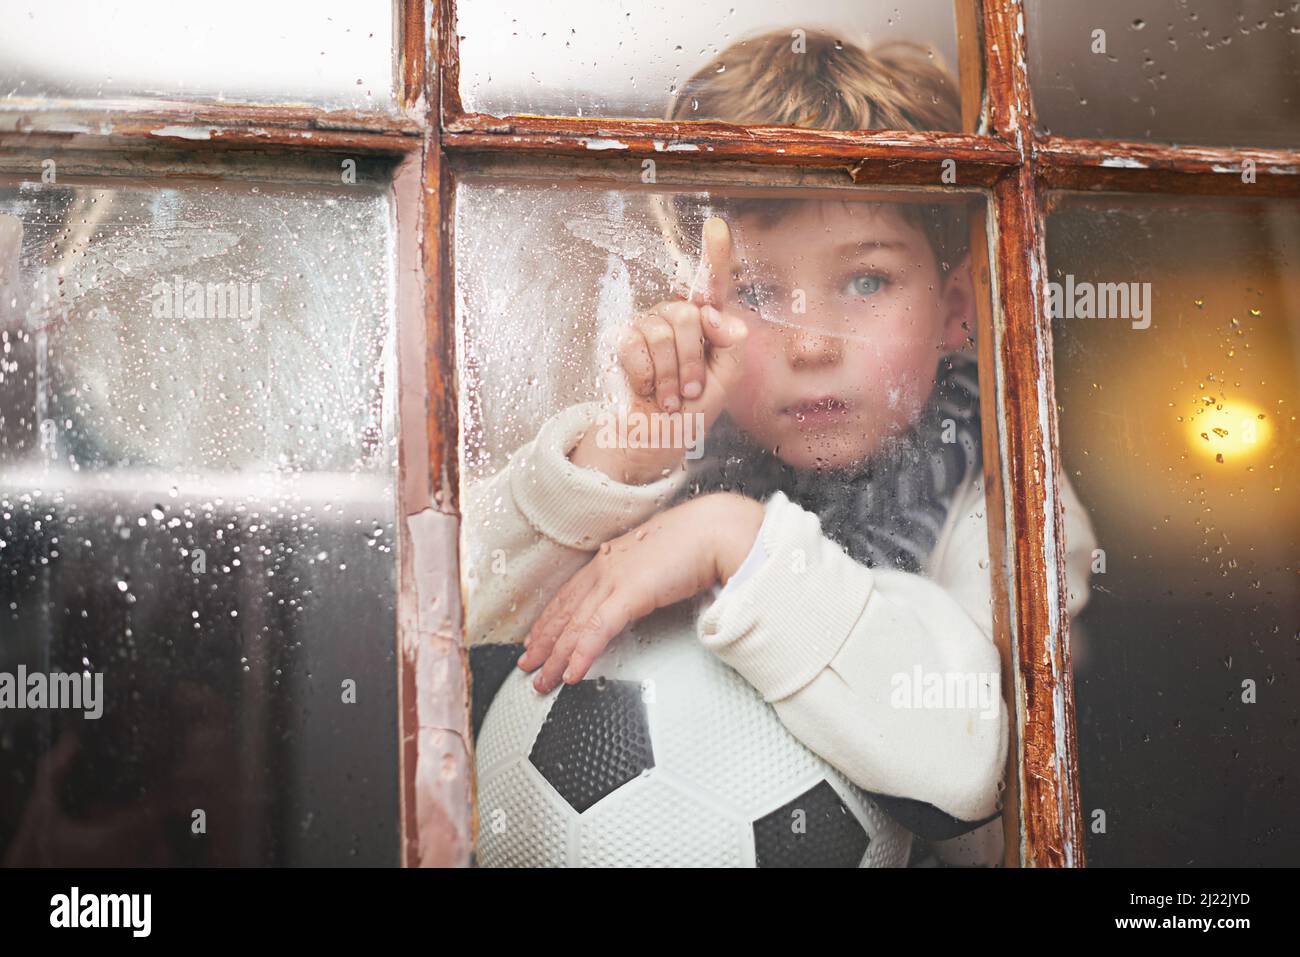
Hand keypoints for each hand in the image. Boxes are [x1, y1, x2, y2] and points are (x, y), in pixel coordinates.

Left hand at [518, 492, 763, 692]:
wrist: (717, 529)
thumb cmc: (698, 540)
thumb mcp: (659, 559)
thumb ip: (644, 576)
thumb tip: (643, 591)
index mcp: (612, 558)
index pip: (569, 594)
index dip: (550, 619)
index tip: (536, 638)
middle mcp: (606, 567)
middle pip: (564, 612)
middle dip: (543, 643)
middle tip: (527, 666)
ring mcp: (615, 580)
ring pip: (574, 626)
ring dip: (556, 657)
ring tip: (544, 681)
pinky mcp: (629, 594)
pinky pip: (597, 631)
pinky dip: (581, 654)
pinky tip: (572, 673)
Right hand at [570, 217, 749, 483]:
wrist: (655, 439)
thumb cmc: (691, 410)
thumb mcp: (725, 382)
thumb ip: (732, 346)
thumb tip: (718, 315)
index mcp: (704, 323)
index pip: (711, 284)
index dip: (714, 255)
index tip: (716, 226)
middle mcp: (674, 316)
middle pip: (688, 314)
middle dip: (693, 360)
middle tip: (690, 390)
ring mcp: (646, 326)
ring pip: (662, 333)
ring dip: (670, 375)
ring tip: (670, 397)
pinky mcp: (621, 341)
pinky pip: (635, 346)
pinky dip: (647, 377)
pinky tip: (648, 391)